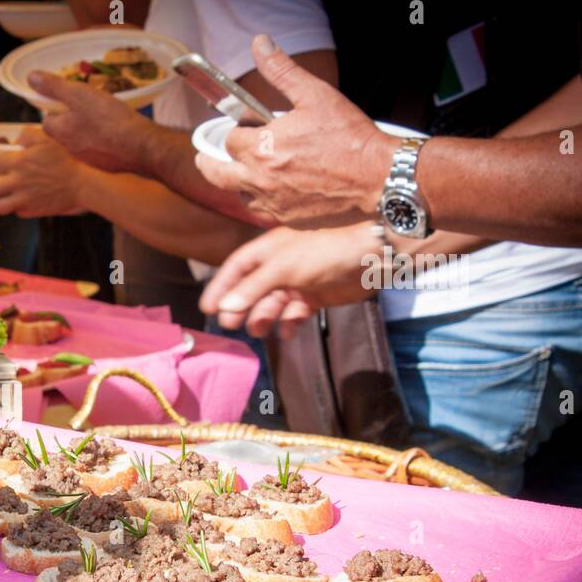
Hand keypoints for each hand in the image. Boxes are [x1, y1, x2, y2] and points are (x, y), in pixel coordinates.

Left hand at [0, 128, 87, 216]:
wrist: (80, 185)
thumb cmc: (64, 161)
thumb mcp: (47, 140)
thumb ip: (27, 136)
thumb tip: (14, 142)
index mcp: (19, 162)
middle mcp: (18, 182)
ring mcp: (24, 199)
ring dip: (0, 201)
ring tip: (6, 196)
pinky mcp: (32, 211)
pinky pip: (17, 212)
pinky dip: (18, 208)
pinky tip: (24, 200)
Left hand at [28, 70, 156, 173]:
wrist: (139, 146)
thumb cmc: (108, 118)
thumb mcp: (79, 94)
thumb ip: (54, 86)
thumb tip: (31, 77)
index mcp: (60, 132)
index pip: (47, 121)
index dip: (57, 109)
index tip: (70, 102)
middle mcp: (68, 150)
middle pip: (64, 132)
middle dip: (72, 121)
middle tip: (88, 109)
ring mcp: (86, 161)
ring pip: (80, 142)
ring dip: (87, 132)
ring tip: (103, 121)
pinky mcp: (103, 167)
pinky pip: (97, 153)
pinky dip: (102, 144)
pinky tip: (114, 136)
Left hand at [194, 35, 395, 228]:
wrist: (378, 178)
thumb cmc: (349, 137)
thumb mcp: (314, 95)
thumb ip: (282, 72)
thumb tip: (260, 44)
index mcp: (261, 149)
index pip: (229, 140)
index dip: (235, 132)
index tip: (245, 127)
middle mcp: (260, 180)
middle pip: (216, 174)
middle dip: (208, 163)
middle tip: (205, 158)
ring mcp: (272, 204)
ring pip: (240, 195)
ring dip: (239, 183)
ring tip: (247, 171)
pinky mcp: (287, 220)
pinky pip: (264, 211)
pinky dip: (263, 199)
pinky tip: (274, 189)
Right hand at [200, 223, 383, 337]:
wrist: (373, 255)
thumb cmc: (325, 250)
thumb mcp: (284, 267)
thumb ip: (253, 288)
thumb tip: (225, 308)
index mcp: (269, 250)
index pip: (236, 268)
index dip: (221, 287)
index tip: (208, 309)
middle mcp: (281, 266)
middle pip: (252, 289)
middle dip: (241, 306)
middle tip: (231, 325)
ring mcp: (298, 282)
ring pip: (272, 304)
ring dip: (264, 317)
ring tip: (259, 329)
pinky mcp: (316, 297)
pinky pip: (295, 313)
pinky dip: (289, 323)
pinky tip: (286, 331)